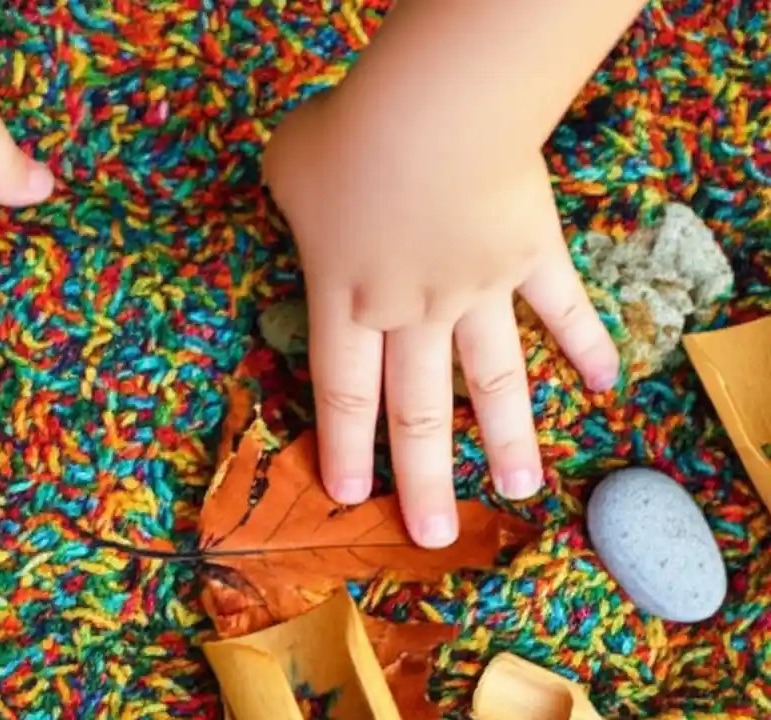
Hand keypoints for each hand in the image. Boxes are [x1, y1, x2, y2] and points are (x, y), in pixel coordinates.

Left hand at [262, 90, 619, 547]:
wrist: (433, 113)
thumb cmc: (347, 140)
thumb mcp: (288, 168)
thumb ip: (291, 197)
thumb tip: (301, 192)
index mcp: (346, 301)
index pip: (343, 394)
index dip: (346, 448)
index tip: (352, 497)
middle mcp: (413, 313)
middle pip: (418, 412)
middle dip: (424, 479)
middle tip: (435, 535)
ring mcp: (478, 291)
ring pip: (494, 382)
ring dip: (507, 440)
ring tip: (521, 490)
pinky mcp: (532, 255)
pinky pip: (564, 309)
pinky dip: (586, 345)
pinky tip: (603, 384)